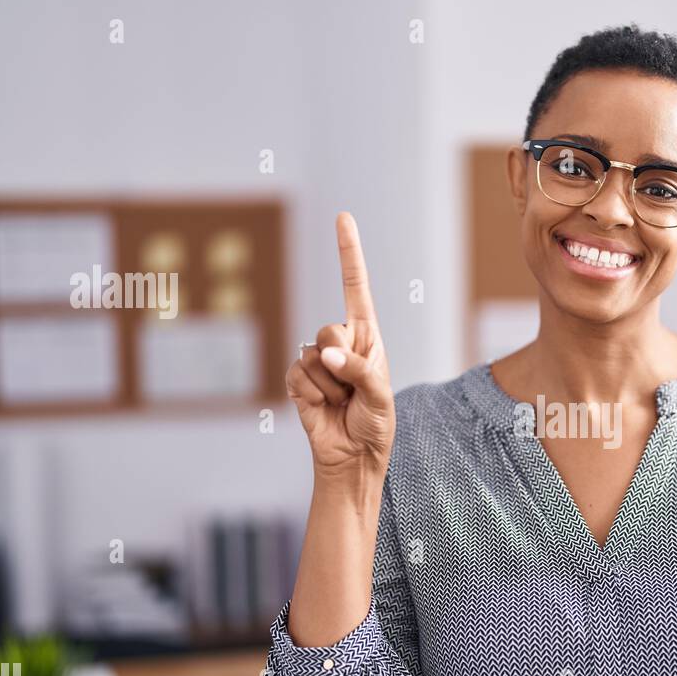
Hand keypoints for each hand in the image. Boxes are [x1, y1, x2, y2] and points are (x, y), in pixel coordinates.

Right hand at [286, 213, 394, 478]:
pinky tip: (322, 409)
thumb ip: (358, 371)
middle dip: (343, 362)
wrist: (353, 457)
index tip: (342, 217)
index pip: (355, 287)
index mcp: (367, 337)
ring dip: (330, 387)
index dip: (348, 253)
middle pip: (329, 330)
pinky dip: (311, 396)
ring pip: (312, 356)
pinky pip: (296, 375)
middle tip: (353, 390)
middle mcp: (341, 343)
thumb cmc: (375, 424)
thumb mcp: (380, 396)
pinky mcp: (297, 379)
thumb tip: (324, 355)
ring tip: (342, 404)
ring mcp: (316, 360)